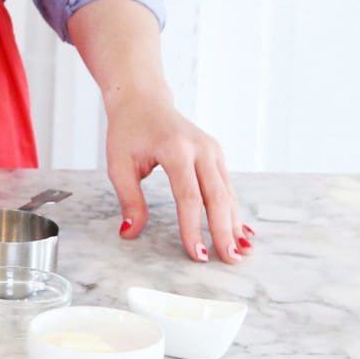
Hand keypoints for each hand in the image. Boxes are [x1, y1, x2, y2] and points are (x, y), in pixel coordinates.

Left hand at [105, 88, 252, 264]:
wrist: (143, 99)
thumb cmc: (128, 130)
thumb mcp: (119, 164)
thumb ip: (129, 199)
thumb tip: (130, 232)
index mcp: (175, 149)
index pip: (188, 197)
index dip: (194, 228)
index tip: (197, 254)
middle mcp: (200, 148)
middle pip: (217, 197)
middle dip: (224, 231)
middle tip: (229, 259)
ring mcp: (212, 149)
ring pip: (227, 193)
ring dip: (234, 224)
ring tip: (239, 252)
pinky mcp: (216, 154)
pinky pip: (227, 186)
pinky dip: (233, 210)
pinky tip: (240, 232)